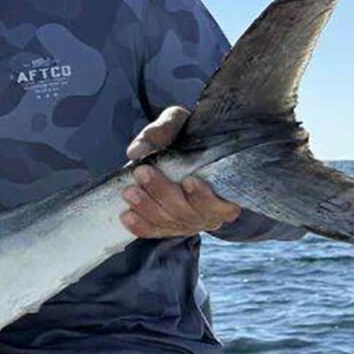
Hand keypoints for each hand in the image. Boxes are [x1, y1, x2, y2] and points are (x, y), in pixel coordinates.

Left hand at [121, 106, 241, 237]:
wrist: (180, 146)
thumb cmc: (186, 134)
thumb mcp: (179, 122)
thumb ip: (162, 130)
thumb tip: (136, 152)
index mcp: (225, 187)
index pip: (223, 204)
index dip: (205, 197)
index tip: (189, 180)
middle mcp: (212, 211)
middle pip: (189, 213)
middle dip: (163, 193)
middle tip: (142, 172)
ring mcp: (191, 221)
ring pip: (171, 223)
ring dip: (148, 208)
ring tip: (129, 191)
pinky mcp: (172, 226)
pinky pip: (157, 231)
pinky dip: (142, 226)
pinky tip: (127, 216)